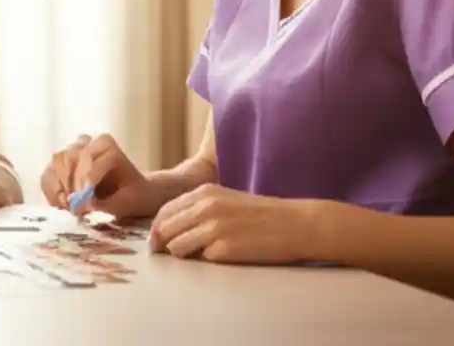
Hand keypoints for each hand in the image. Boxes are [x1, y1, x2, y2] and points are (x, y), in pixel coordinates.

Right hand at [40, 133, 159, 217]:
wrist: (130, 193)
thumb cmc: (133, 195)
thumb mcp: (128, 201)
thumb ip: (107, 203)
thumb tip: (84, 203)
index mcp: (108, 146)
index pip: (91, 154)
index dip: (87, 174)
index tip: (86, 194)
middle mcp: (88, 143)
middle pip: (70, 155)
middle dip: (71, 181)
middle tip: (74, 203)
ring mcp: (72, 152)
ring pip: (56, 161)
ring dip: (59, 185)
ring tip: (67, 205)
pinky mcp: (60, 166)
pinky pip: (47, 174)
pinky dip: (50, 191)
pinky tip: (60, 205)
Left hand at [149, 183, 314, 263]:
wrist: (296, 224)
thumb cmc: (260, 215)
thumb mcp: (225, 200)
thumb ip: (197, 209)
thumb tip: (167, 230)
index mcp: (204, 192)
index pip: (164, 212)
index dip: (158, 230)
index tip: (160, 242)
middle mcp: (205, 207)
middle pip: (163, 230)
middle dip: (164, 244)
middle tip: (174, 254)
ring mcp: (214, 228)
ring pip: (176, 247)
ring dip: (184, 255)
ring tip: (203, 254)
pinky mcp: (225, 248)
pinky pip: (200, 259)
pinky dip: (206, 261)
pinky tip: (224, 256)